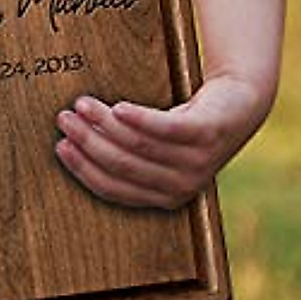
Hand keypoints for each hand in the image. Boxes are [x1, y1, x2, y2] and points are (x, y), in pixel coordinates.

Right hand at [54, 75, 269, 209]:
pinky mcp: (207, 133)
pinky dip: (138, 119)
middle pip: (122, 164)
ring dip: (104, 123)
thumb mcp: (160, 152)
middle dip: (87, 141)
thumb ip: (127, 158)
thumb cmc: (188, 126)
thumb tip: (74, 146)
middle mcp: (182, 185)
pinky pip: (165, 128)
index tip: (60, 146)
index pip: (114, 188)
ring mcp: (198, 160)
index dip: (84, 168)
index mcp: (165, 197)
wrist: (240, 102)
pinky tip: (117, 106)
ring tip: (82, 103)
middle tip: (64, 119)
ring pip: (139, 145)